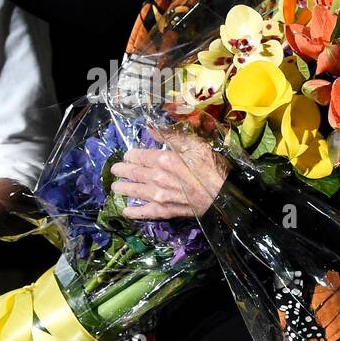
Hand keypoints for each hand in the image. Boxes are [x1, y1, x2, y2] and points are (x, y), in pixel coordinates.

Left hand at [109, 127, 230, 219]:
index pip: (138, 155)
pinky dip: (133, 212)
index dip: (130, 155)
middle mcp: (157, 177)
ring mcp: (159, 196)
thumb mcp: (196, 145)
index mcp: (163, 159)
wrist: (223, 195)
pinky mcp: (164, 211)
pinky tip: (125, 210)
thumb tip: (151, 128)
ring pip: (134, 191)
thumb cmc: (212, 167)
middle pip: (132, 172)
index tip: (127, 155)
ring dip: (122, 188)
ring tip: (115, 187)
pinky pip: (144, 212)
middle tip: (115, 170)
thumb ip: (172, 136)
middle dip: (121, 170)